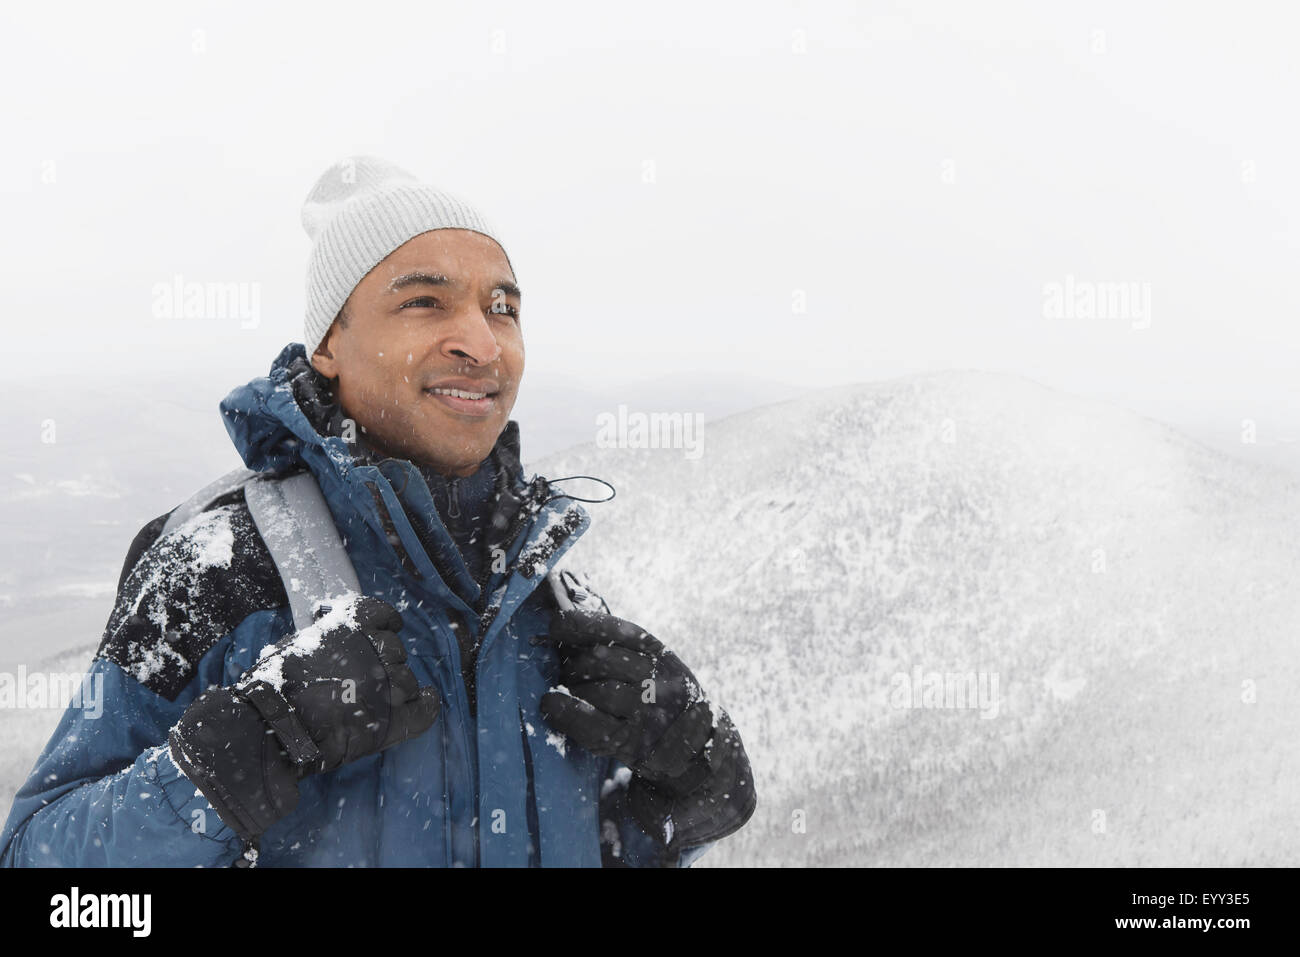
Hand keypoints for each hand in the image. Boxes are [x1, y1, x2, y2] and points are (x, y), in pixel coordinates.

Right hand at [168, 594, 440, 843]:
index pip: (380, 615)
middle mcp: (374, 651)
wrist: (270, 730)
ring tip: (382, 697)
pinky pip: (423, 712)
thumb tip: (325, 620)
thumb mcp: (292, 646)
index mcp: (349, 627)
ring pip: (407, 681)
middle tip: (367, 676)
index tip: (387, 628)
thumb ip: (320, 636)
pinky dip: (428, 706)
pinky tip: (428, 700)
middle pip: (395, 651)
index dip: (385, 623)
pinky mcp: (390, 722)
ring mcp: (386, 686)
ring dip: (398, 686)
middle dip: (386, 660)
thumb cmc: (272, 687)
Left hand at [533, 609, 755, 851]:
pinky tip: (551, 704)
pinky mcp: (635, 745)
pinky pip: (589, 724)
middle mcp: (661, 683)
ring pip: (595, 690)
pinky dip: (564, 711)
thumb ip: (623, 651)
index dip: (581, 625)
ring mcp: (650, 715)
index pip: (618, 631)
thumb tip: (565, 633)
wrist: (697, 752)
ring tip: (569, 689)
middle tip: (565, 668)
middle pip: (600, 659)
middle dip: (573, 662)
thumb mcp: (657, 669)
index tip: (557, 625)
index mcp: (664, 657)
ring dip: (571, 687)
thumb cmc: (663, 702)